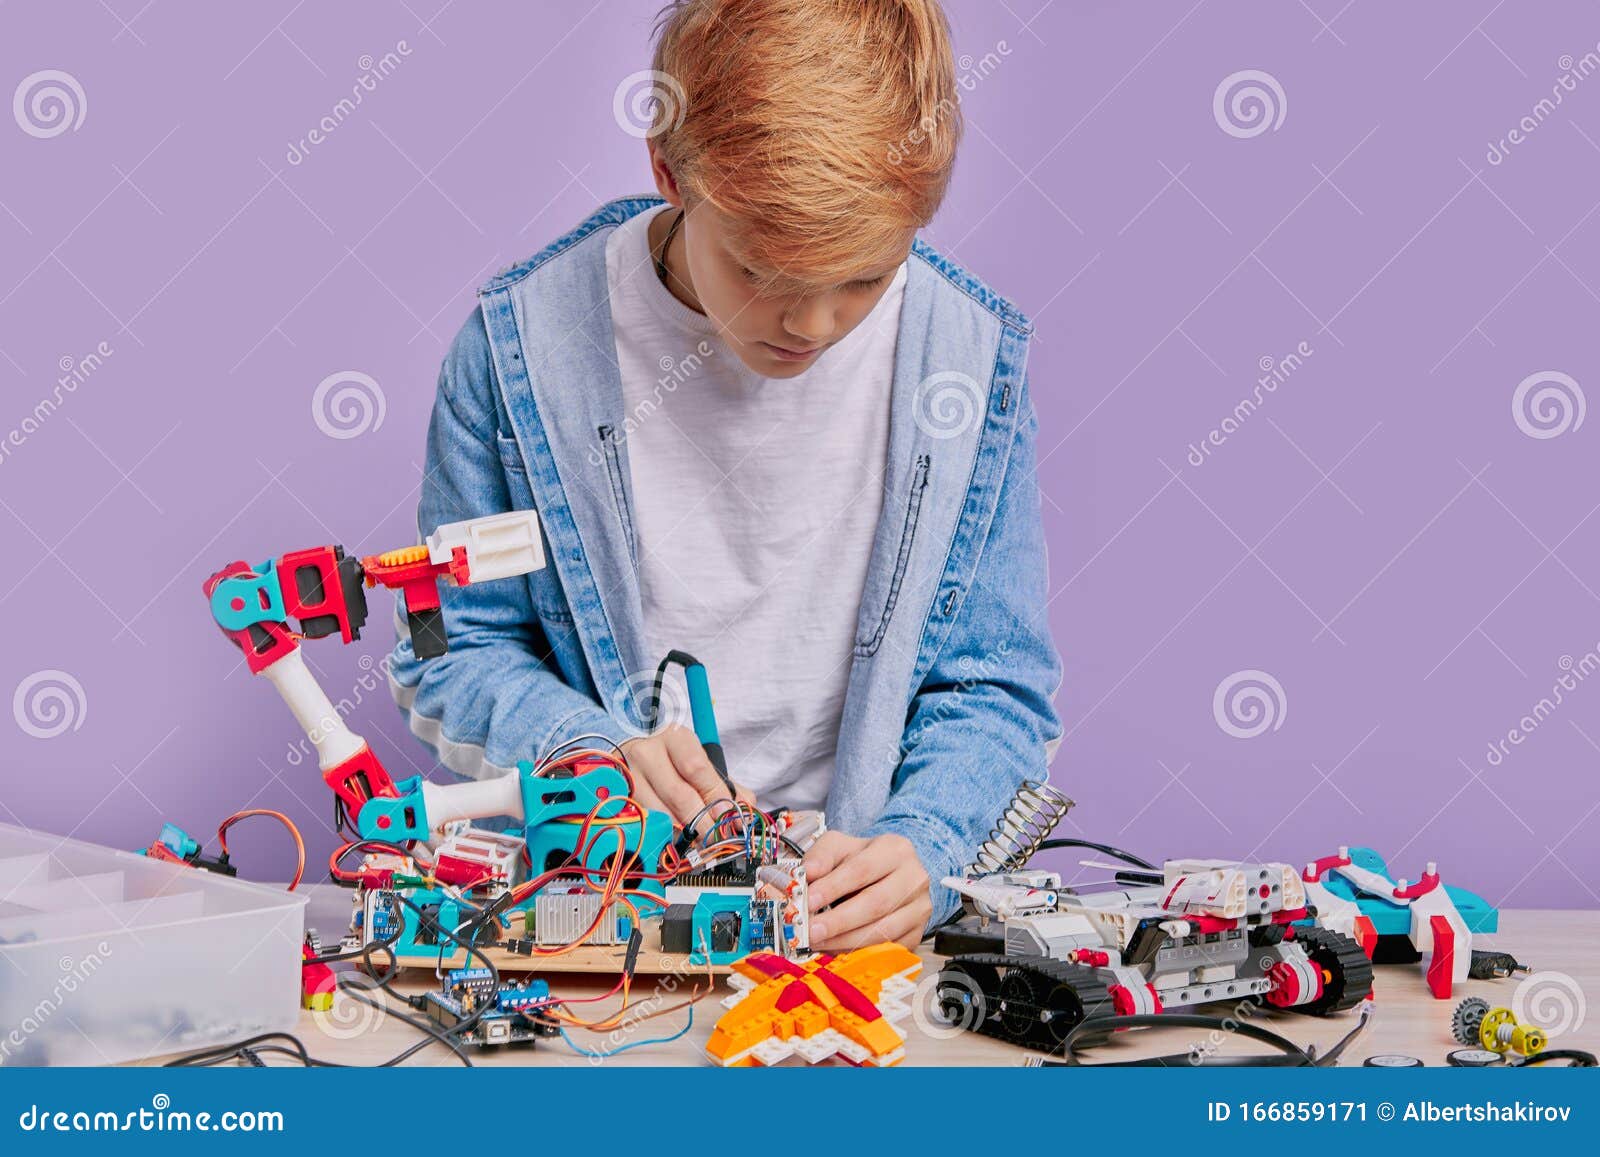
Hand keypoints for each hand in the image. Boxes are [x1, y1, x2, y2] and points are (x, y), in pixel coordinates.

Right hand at [620, 724, 754, 827]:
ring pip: (658, 812)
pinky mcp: (615, 795)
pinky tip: (673, 840)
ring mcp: (627, 774)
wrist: (629, 750)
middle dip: (702, 823)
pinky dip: (661, 834)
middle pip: (679, 794)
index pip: (696, 768)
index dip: (716, 797)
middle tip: (716, 839)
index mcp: (674, 738)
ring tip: (698, 842)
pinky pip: (641, 821)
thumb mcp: (697, 761)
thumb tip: (746, 809)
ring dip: (682, 833)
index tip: (729, 818)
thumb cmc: (670, 759)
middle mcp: (647, 751)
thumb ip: (724, 786)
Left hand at [804, 832, 930, 949]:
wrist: (889, 876)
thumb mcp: (839, 846)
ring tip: (818, 943)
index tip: (809, 901)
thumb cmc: (861, 861)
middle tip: (811, 931)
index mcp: (895, 850)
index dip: (834, 887)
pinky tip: (837, 951)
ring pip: (883, 931)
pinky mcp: (917, 933)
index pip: (862, 869)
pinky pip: (888, 949)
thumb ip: (821, 856)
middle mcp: (914, 878)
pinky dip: (860, 954)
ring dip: (846, 941)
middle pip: (876, 903)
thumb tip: (807, 872)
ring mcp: (919, 909)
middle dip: (839, 921)